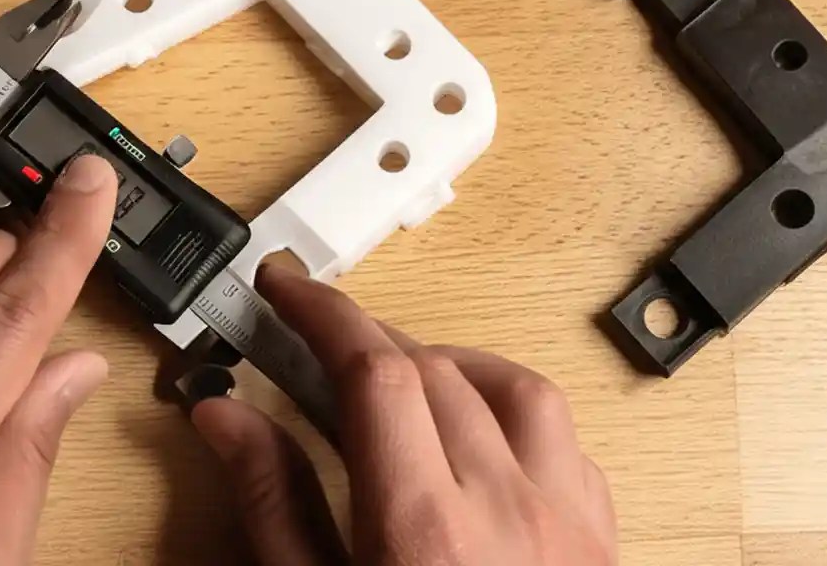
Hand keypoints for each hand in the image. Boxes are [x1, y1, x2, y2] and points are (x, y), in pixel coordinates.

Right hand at [191, 267, 616, 565]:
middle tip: (313, 345)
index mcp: (424, 528)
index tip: (288, 290)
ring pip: (509, 387)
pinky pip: (561, 435)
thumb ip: (274, 503)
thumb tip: (227, 419)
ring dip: (443, 364)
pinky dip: (510, 407)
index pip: (374, 371)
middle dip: (366, 341)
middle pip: (433, 368)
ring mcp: (566, 518)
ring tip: (393, 380)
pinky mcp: (599, 536)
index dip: (323, 314)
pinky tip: (476, 429)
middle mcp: (507, 507)